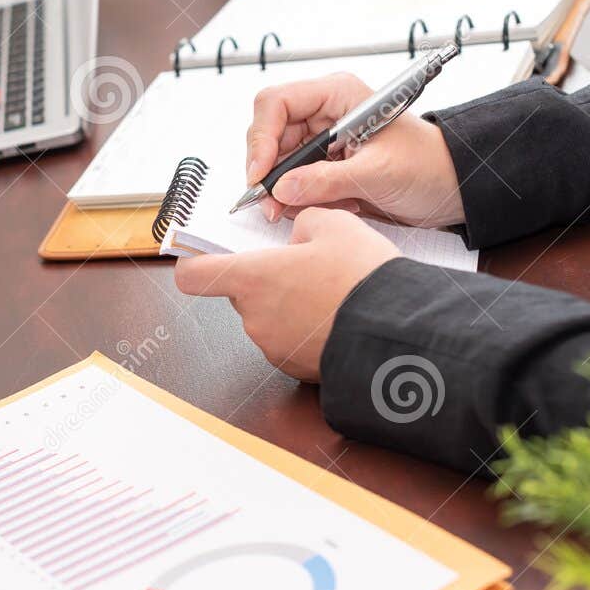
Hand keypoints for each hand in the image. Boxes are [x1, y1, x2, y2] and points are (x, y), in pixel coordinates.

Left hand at [173, 208, 398, 380]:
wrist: (396, 333)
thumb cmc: (362, 278)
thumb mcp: (335, 224)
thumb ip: (303, 222)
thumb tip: (298, 235)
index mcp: (252, 278)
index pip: (193, 276)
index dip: (194, 264)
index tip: (201, 258)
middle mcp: (253, 316)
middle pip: (241, 293)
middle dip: (267, 279)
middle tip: (306, 269)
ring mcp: (272, 346)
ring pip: (268, 316)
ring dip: (289, 305)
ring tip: (329, 295)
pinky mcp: (293, 367)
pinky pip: (289, 340)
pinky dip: (305, 329)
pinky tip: (335, 318)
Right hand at [245, 72, 464, 226]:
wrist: (451, 188)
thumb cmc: (428, 165)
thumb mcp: (379, 173)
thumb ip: (327, 181)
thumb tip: (281, 189)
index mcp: (337, 95)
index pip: (276, 104)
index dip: (261, 138)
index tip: (260, 175)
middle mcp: (324, 113)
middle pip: (269, 135)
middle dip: (269, 172)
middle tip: (272, 206)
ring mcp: (322, 141)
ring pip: (278, 163)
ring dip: (285, 191)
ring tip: (310, 208)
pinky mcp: (324, 166)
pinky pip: (294, 182)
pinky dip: (301, 200)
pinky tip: (329, 207)